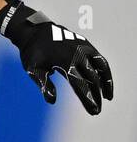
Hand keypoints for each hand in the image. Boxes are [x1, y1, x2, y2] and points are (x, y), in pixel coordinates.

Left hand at [0, 0, 113, 114]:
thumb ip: (43, 84)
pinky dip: (104, 70)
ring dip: (106, 83)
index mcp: (66, 62)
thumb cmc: (32, 52)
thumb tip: (52, 100)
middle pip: (92, 79)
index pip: (81, 85)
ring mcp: (84, 48)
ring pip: (101, 67)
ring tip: (108, 96)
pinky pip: (99, 58)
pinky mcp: (86, 44)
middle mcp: (78, 54)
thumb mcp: (33, 69)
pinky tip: (103, 80)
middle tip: (97, 111)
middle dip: (96, 96)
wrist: (34, 31)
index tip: (93, 111)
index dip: (88, 99)